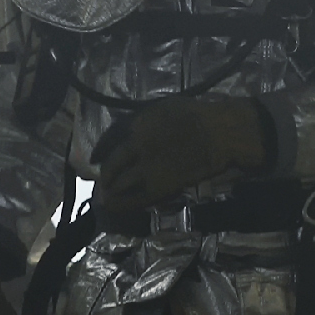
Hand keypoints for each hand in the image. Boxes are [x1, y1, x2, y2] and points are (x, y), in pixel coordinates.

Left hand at [91, 98, 266, 210]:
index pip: (109, 141)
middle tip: (102, 183)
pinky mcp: (160, 186)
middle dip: (104, 177)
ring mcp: (147, 169)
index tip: (96, 158)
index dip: (100, 152)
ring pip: (120, 185)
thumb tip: (133, 129)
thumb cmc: (197, 115)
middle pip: (111, 166)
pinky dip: (124, 204)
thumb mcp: (165, 107)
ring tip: (106, 199)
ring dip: (110, 193)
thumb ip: (146, 120)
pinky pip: (136, 198)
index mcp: (137, 125)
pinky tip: (115, 207)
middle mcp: (136, 147)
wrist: (218, 133)